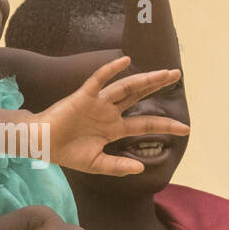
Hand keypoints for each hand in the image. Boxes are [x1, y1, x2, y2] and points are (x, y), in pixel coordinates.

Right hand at [34, 56, 189, 174]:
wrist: (42, 144)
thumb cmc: (67, 152)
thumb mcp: (96, 164)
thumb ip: (117, 166)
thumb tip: (140, 168)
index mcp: (113, 128)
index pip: (145, 124)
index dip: (165, 125)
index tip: (186, 128)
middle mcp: (109, 112)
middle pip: (139, 96)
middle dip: (158, 86)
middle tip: (177, 75)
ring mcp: (97, 102)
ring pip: (126, 87)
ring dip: (145, 79)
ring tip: (164, 72)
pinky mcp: (83, 96)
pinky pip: (99, 80)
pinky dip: (111, 71)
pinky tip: (125, 61)